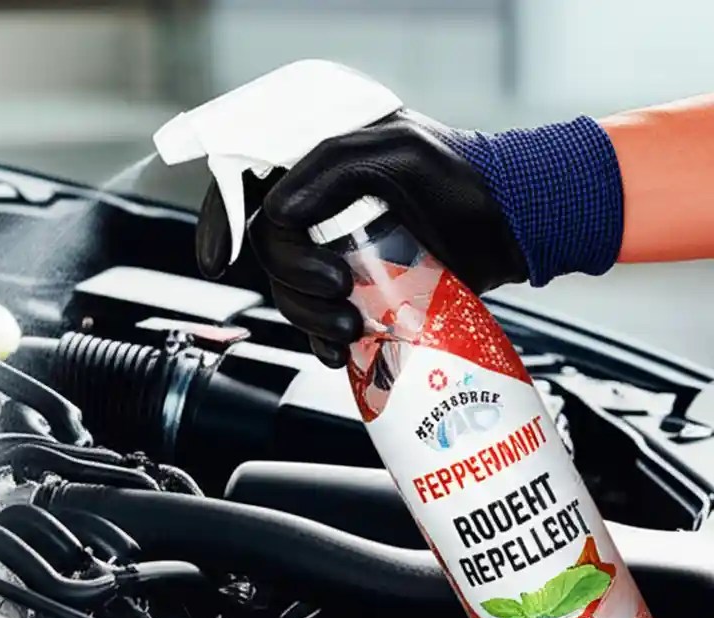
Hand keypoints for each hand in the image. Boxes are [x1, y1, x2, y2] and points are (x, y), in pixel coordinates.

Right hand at [195, 112, 527, 367]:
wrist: (516, 225)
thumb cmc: (467, 177)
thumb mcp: (398, 152)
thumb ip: (331, 167)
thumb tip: (276, 211)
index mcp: (319, 163)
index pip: (246, 187)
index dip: (222, 222)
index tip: (218, 261)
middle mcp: (320, 205)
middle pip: (267, 250)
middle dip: (293, 280)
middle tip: (338, 288)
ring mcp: (337, 248)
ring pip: (288, 290)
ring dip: (309, 316)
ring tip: (353, 324)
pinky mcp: (358, 287)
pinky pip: (318, 319)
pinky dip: (322, 339)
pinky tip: (342, 347)